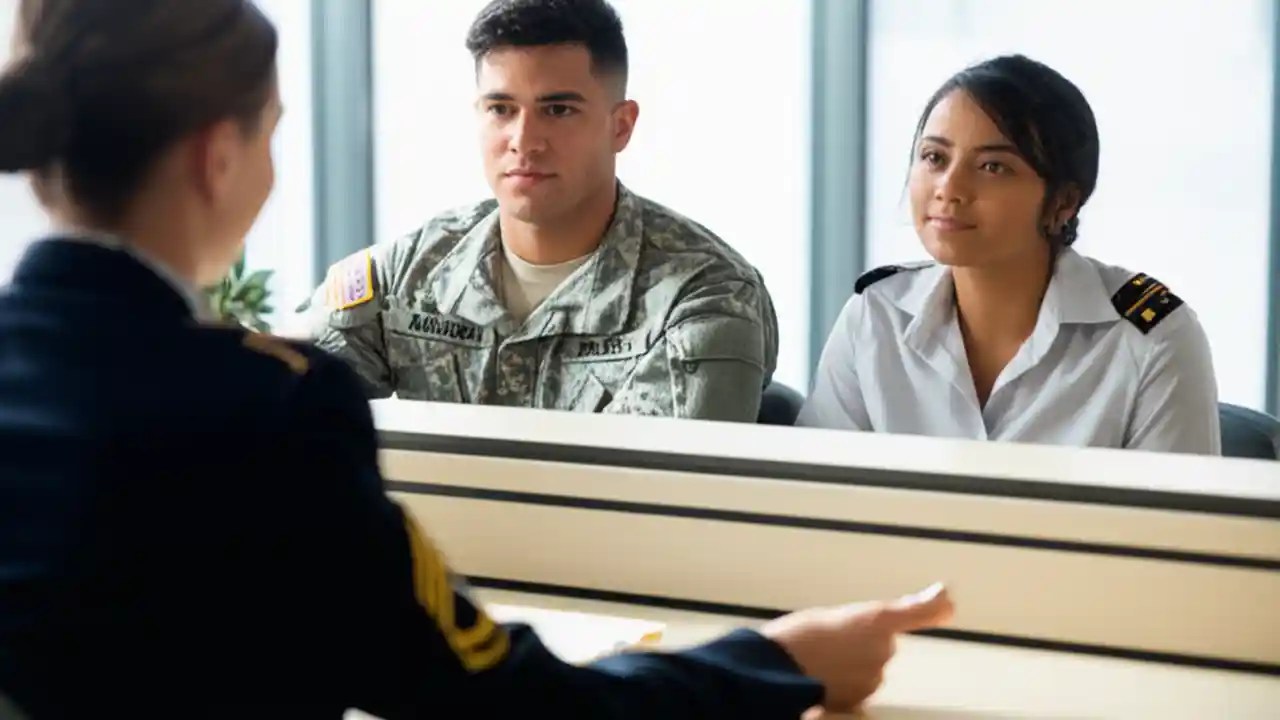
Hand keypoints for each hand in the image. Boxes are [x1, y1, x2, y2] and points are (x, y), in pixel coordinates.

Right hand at [760, 583, 953, 713]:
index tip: (947, 600)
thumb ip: (885, 617)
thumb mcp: (835, 617)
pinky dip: (841, 686)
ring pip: (867, 670)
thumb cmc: (795, 638)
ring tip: (816, 659)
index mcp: (874, 620)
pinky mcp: (858, 703)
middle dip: (861, 644)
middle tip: (828, 639)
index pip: (917, 613)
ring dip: (849, 665)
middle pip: (880, 647)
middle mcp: (881, 652)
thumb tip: (942, 601)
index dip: (933, 608)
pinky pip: (856, 692)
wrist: (771, 674)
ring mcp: (871, 681)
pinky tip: (817, 679)